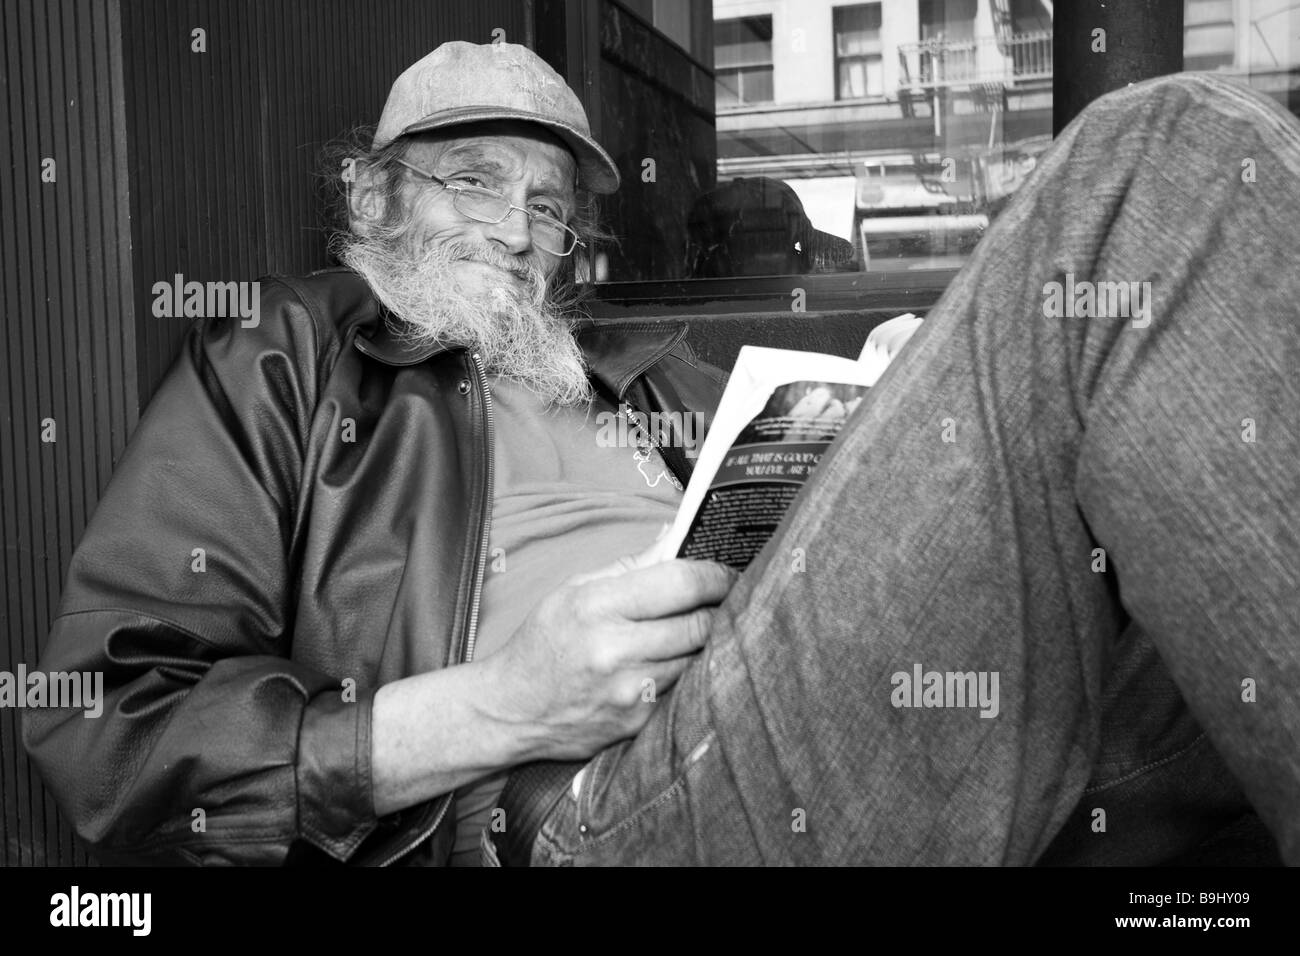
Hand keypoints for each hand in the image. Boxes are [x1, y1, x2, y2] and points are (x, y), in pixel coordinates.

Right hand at [483, 541, 737, 761]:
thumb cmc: (544, 642)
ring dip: (704, 644)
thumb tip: (678, 536)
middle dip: (718, 609)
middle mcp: (615, 650)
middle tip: (722, 601)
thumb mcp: (575, 589)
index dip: (716, 575)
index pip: (682, 583)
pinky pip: (684, 690)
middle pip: (701, 624)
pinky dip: (686, 674)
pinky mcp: (638, 723)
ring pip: (698, 658)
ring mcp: (630, 692)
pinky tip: (672, 664)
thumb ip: (632, 565)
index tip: (726, 573)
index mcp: (597, 606)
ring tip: (694, 631)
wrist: (512, 709)